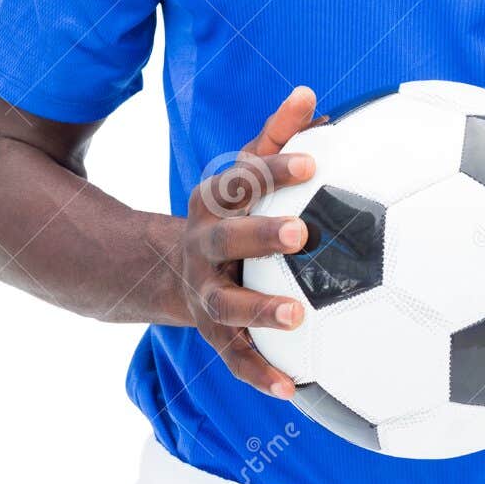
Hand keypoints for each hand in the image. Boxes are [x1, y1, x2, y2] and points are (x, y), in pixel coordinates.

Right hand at [180, 85, 326, 397]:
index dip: (274, 169)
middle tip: (301, 232)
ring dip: (261, 310)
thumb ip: (277, 136)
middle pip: (225, 239)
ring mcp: (204, 293)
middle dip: (259, 235)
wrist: (171, 270)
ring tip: (299, 316)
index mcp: (215, 202)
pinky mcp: (214, 334)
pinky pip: (235, 357)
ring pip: (226, 305)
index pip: (243, 179)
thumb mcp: (244, 172)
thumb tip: (309, 93)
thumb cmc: (233, 212)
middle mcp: (203, 247)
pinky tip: (294, 390)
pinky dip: (260, 373)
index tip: (313, 160)